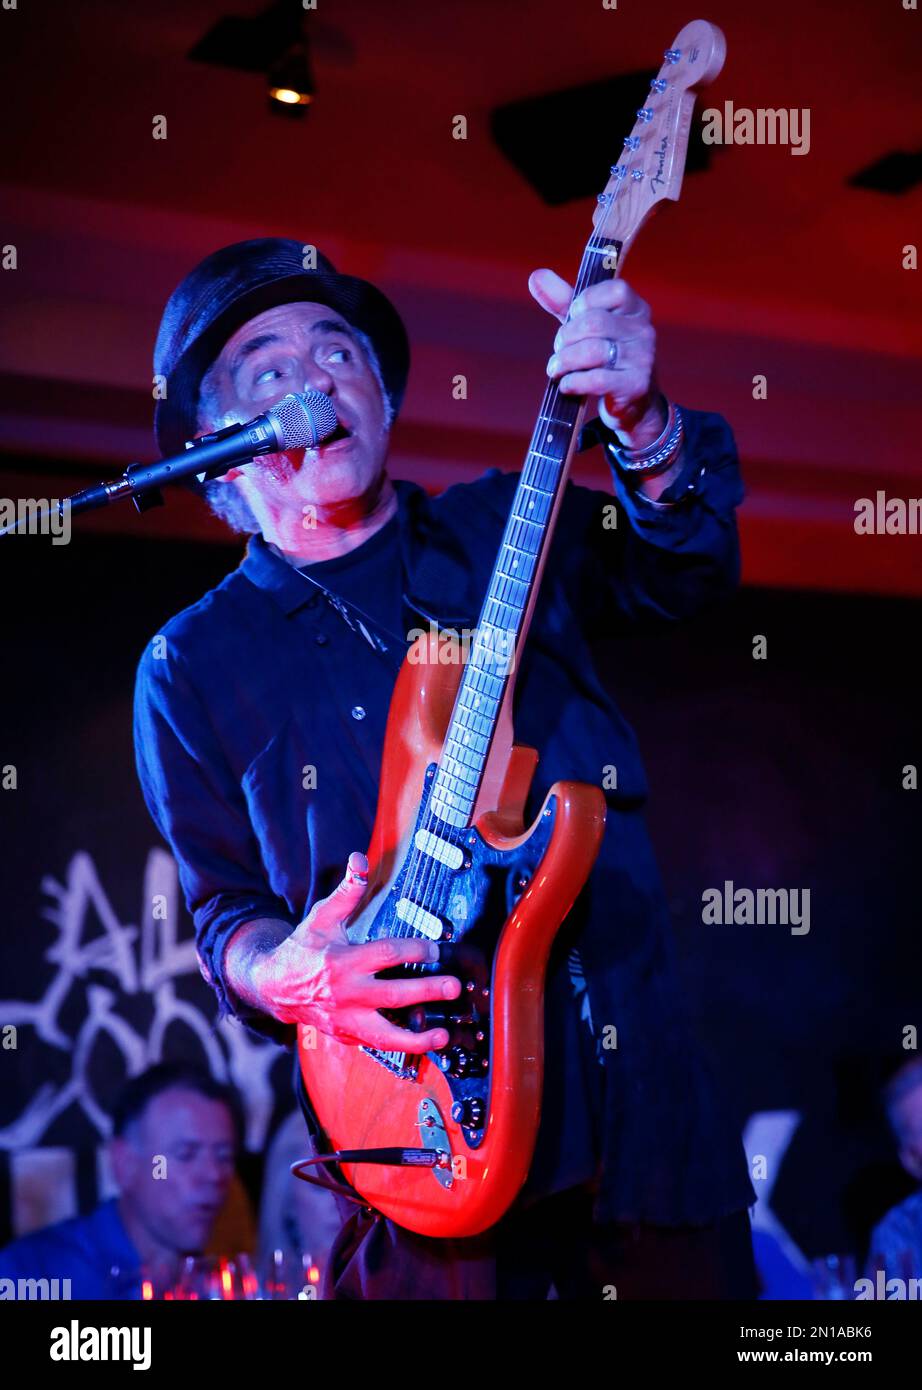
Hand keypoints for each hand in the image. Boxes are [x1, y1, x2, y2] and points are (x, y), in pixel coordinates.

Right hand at [251, 851, 461, 1051]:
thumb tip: (360, 860)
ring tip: (442, 1034)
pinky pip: (376, 1045)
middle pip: (393, 995)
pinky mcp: (346, 1035)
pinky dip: (399, 1047)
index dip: (414, 950)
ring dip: (417, 1038)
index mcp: (343, 961)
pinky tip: (422, 1043)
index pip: (386, 954)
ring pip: (385, 1035)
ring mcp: (346, 1019)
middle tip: (453, 987)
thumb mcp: (321, 917)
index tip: (434, 949)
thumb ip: (346, 891)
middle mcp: (347, 993)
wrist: (274, 987)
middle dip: (426, 991)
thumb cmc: (302, 949)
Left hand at [528, 267, 667, 449]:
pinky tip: (566, 385)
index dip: (583, 303)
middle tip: (558, 350)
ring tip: (556, 368)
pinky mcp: (636, 385)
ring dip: (564, 361)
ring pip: (592, 351)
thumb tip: (536, 276)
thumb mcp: (586, 325)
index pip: (613, 290)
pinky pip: (596, 380)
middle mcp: (644, 330)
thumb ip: (563, 301)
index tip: (573, 317)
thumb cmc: (605, 355)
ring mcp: (643, 358)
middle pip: (594, 323)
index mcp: (636, 308)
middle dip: (566, 337)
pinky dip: (573, 382)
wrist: (632, 402)